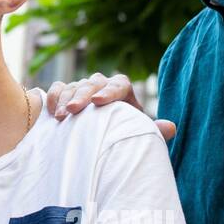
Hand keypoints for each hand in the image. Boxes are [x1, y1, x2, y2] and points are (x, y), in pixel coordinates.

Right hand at [44, 72, 176, 140]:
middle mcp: (102, 86)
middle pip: (93, 82)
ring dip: (66, 99)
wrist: (94, 141)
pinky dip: (54, 97)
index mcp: (122, 92)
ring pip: (74, 85)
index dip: (109, 91)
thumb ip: (151, 130)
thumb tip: (171, 127)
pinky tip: (51, 112)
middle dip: (82, 95)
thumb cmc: (118, 136)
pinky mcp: (63, 93)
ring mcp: (81, 88)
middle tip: (73, 111)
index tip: (99, 102)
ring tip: (61, 117)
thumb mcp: (134, 133)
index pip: (119, 83)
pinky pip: (58, 88)